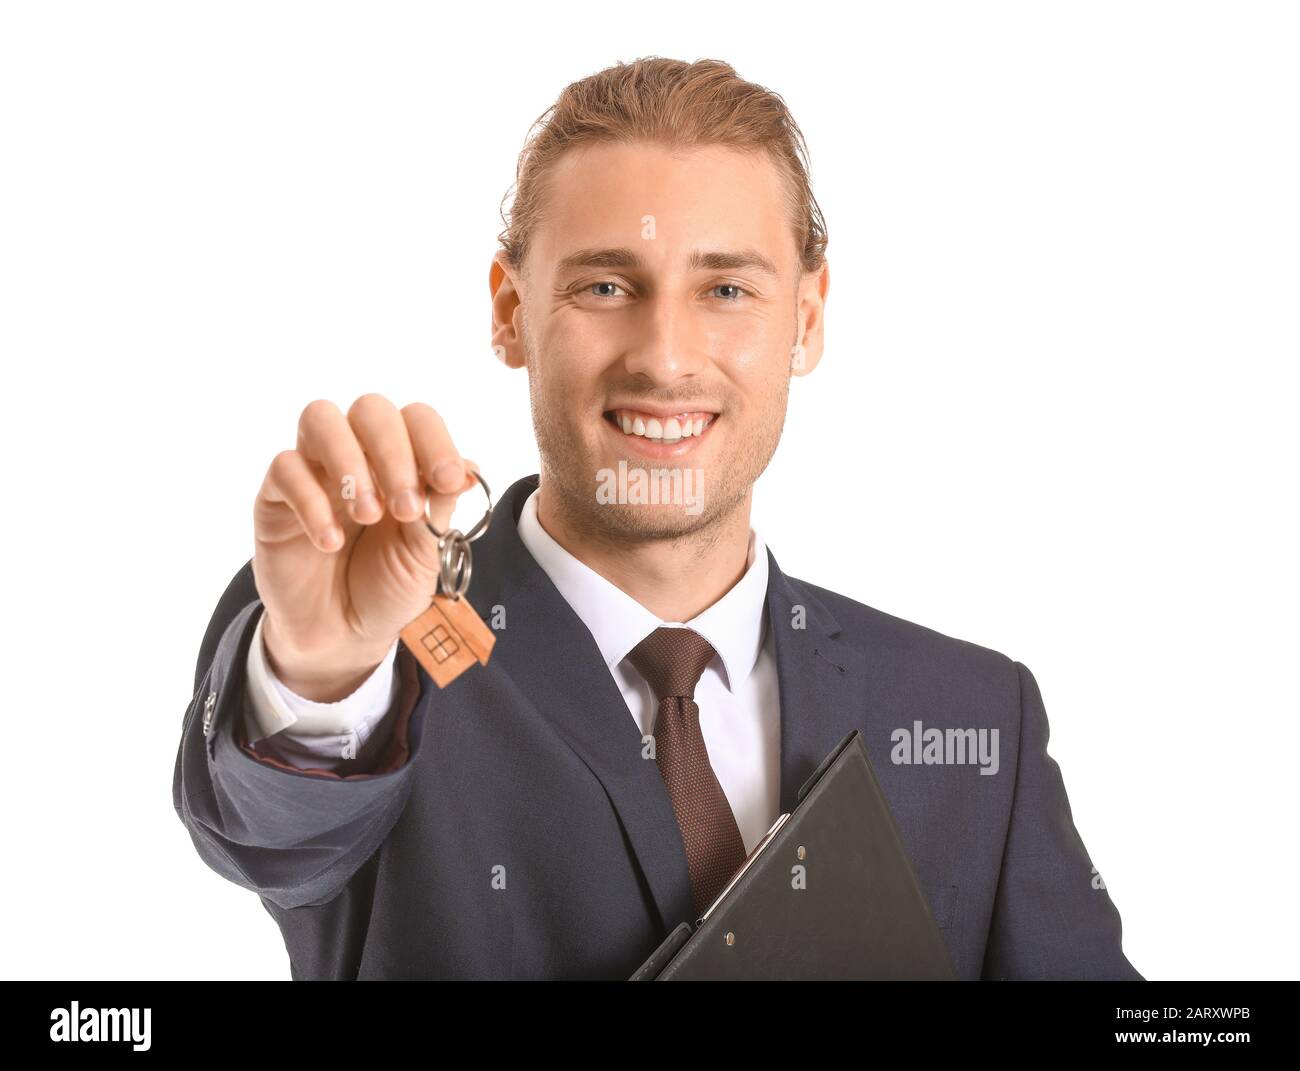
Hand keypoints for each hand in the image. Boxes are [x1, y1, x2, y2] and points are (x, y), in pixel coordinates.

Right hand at [251, 394, 480, 699]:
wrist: (344, 633)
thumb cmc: (389, 584)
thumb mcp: (426, 551)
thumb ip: (439, 506)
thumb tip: (468, 468)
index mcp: (402, 459)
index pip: (417, 419)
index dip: (436, 441)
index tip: (449, 480)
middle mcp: (358, 452)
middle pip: (371, 408)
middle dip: (394, 453)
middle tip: (405, 509)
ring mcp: (315, 468)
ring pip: (320, 418)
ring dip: (350, 462)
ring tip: (367, 516)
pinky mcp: (276, 495)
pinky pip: (285, 468)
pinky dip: (312, 503)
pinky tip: (331, 542)